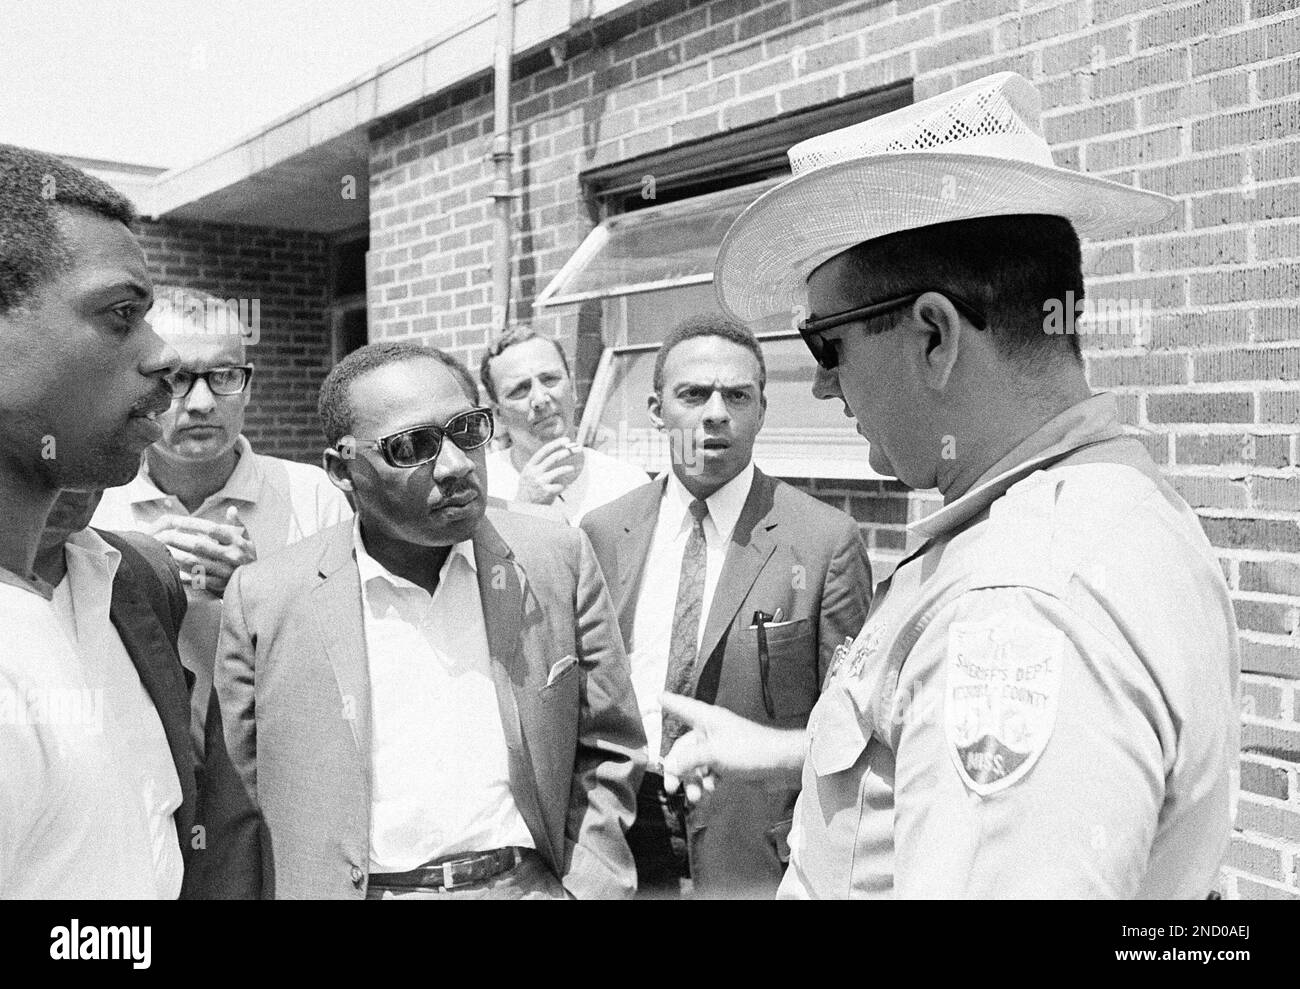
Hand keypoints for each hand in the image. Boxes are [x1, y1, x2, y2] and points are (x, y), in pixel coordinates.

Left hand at [147, 505, 256, 595]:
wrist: (261, 584)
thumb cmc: (250, 557)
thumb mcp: (249, 539)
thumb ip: (238, 524)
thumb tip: (231, 509)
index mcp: (237, 541)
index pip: (212, 529)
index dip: (193, 524)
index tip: (176, 521)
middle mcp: (231, 555)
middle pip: (200, 545)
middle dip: (179, 539)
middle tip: (161, 535)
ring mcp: (225, 571)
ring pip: (195, 562)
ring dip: (177, 556)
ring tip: (161, 550)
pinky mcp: (219, 585)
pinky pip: (196, 579)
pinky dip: (182, 574)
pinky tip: (170, 568)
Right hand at [514, 437, 581, 504]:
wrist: (523, 506)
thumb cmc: (529, 488)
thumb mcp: (529, 474)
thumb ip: (540, 465)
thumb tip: (558, 453)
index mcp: (530, 466)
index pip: (544, 451)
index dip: (556, 444)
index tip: (566, 440)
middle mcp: (534, 472)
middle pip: (553, 458)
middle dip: (567, 452)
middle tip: (577, 449)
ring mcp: (540, 482)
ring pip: (558, 471)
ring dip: (567, 468)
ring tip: (572, 468)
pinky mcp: (546, 492)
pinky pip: (560, 485)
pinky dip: (564, 485)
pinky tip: (564, 487)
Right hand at [660, 693, 806, 806]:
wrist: (779, 764)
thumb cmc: (748, 749)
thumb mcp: (713, 753)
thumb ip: (689, 759)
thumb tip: (670, 766)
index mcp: (706, 719)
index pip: (682, 706)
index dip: (670, 702)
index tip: (657, 696)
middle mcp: (710, 731)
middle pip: (684, 747)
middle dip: (677, 768)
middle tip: (671, 788)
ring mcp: (720, 747)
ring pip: (696, 764)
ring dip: (693, 781)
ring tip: (696, 797)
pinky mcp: (729, 763)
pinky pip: (709, 773)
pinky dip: (706, 783)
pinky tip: (710, 793)